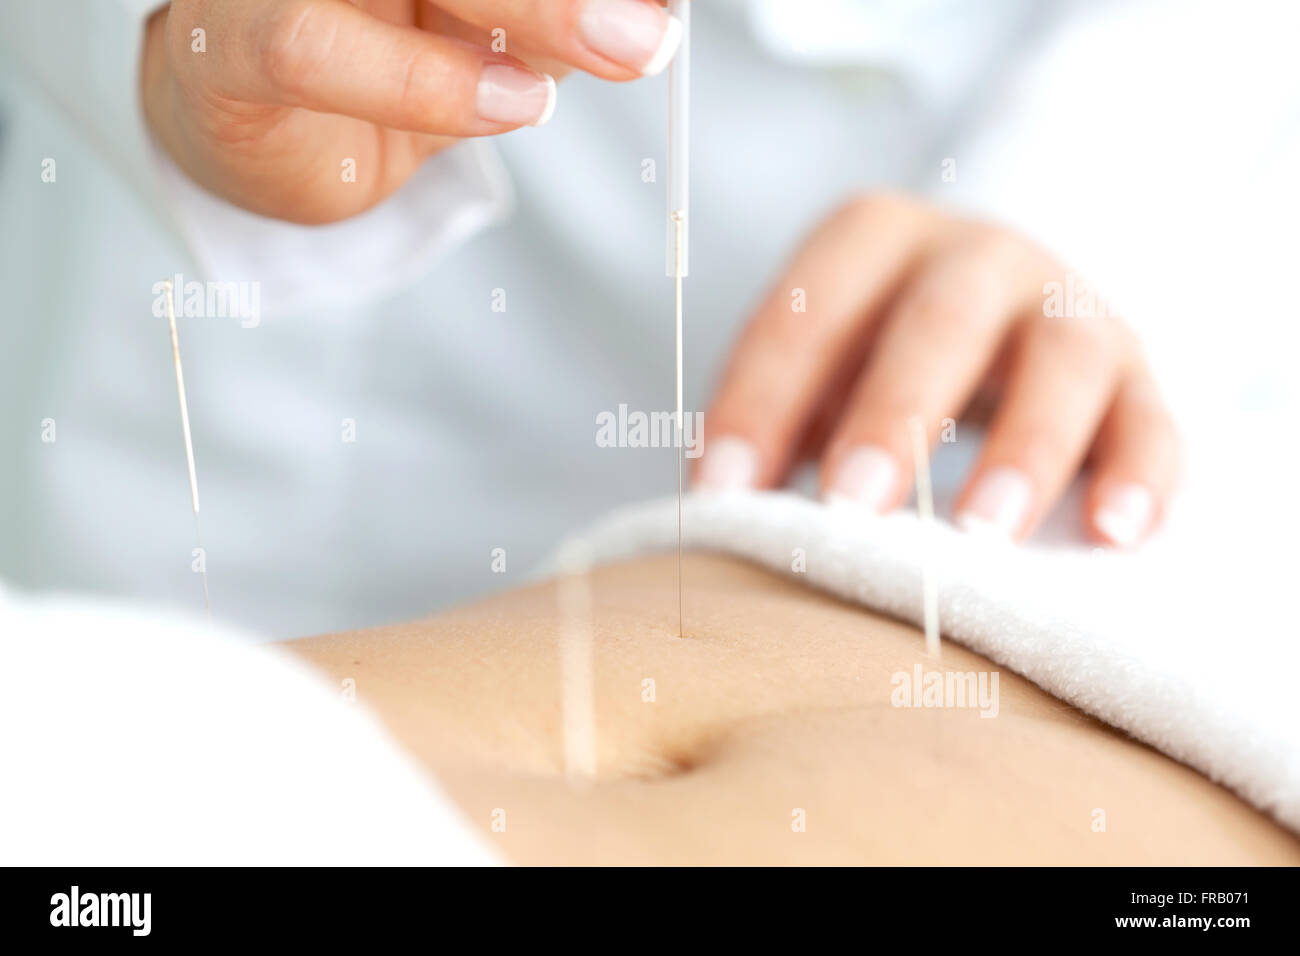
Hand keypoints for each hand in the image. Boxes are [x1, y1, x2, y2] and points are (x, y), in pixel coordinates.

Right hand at [141, 0, 680, 222]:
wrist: (265, 129)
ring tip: (627, 50)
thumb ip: (556, 13)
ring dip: (540, 8)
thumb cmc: (384, 57)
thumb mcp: (495, 27)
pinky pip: (319, 50)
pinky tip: (514, 103)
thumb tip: (655, 10)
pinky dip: (428, 82)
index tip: (669, 1)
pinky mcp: (229, 38)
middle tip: (661, 23)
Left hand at [697, 193, 1180, 547]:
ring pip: (1059, 361)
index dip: (761, 400)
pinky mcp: (1136, 372)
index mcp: (875, 241)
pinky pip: (1151, 417)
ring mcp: (1066, 305)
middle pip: (938, 323)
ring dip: (1022, 448)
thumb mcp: (822, 366)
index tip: (722, 495)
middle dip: (891, 416)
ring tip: (983, 535)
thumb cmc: (881, 355)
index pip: (809, 312)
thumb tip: (719, 515)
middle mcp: (977, 256)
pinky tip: (1113, 533)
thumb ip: (777, 421)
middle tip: (849, 510)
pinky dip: (1139, 474)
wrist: (1012, 314)